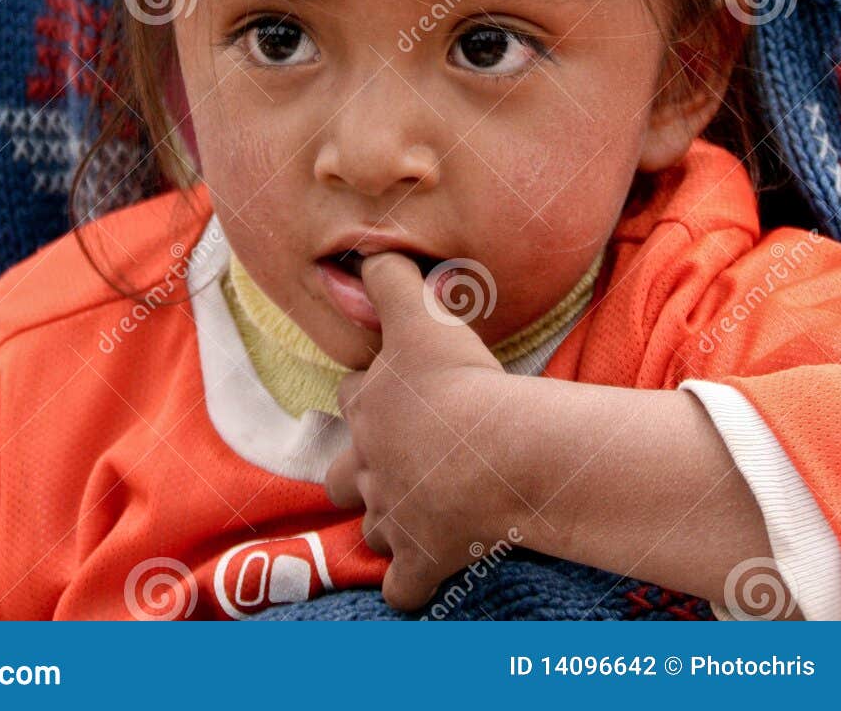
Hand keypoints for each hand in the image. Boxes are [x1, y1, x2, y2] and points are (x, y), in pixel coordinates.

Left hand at [324, 252, 523, 611]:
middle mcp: (368, 466)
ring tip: (418, 514)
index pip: (354, 396)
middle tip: (398, 461)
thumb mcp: (420, 313)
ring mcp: (392, 518)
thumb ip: (390, 278)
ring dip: (390, 522)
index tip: (398, 392)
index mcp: (367, 408)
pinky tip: (427, 576)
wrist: (496, 452)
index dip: (372, 393)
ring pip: (373, 527)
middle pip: (344, 473)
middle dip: (360, 469)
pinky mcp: (421, 561)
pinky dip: (411, 586)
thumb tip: (367, 251)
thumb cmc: (457, 379)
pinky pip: (403, 589)